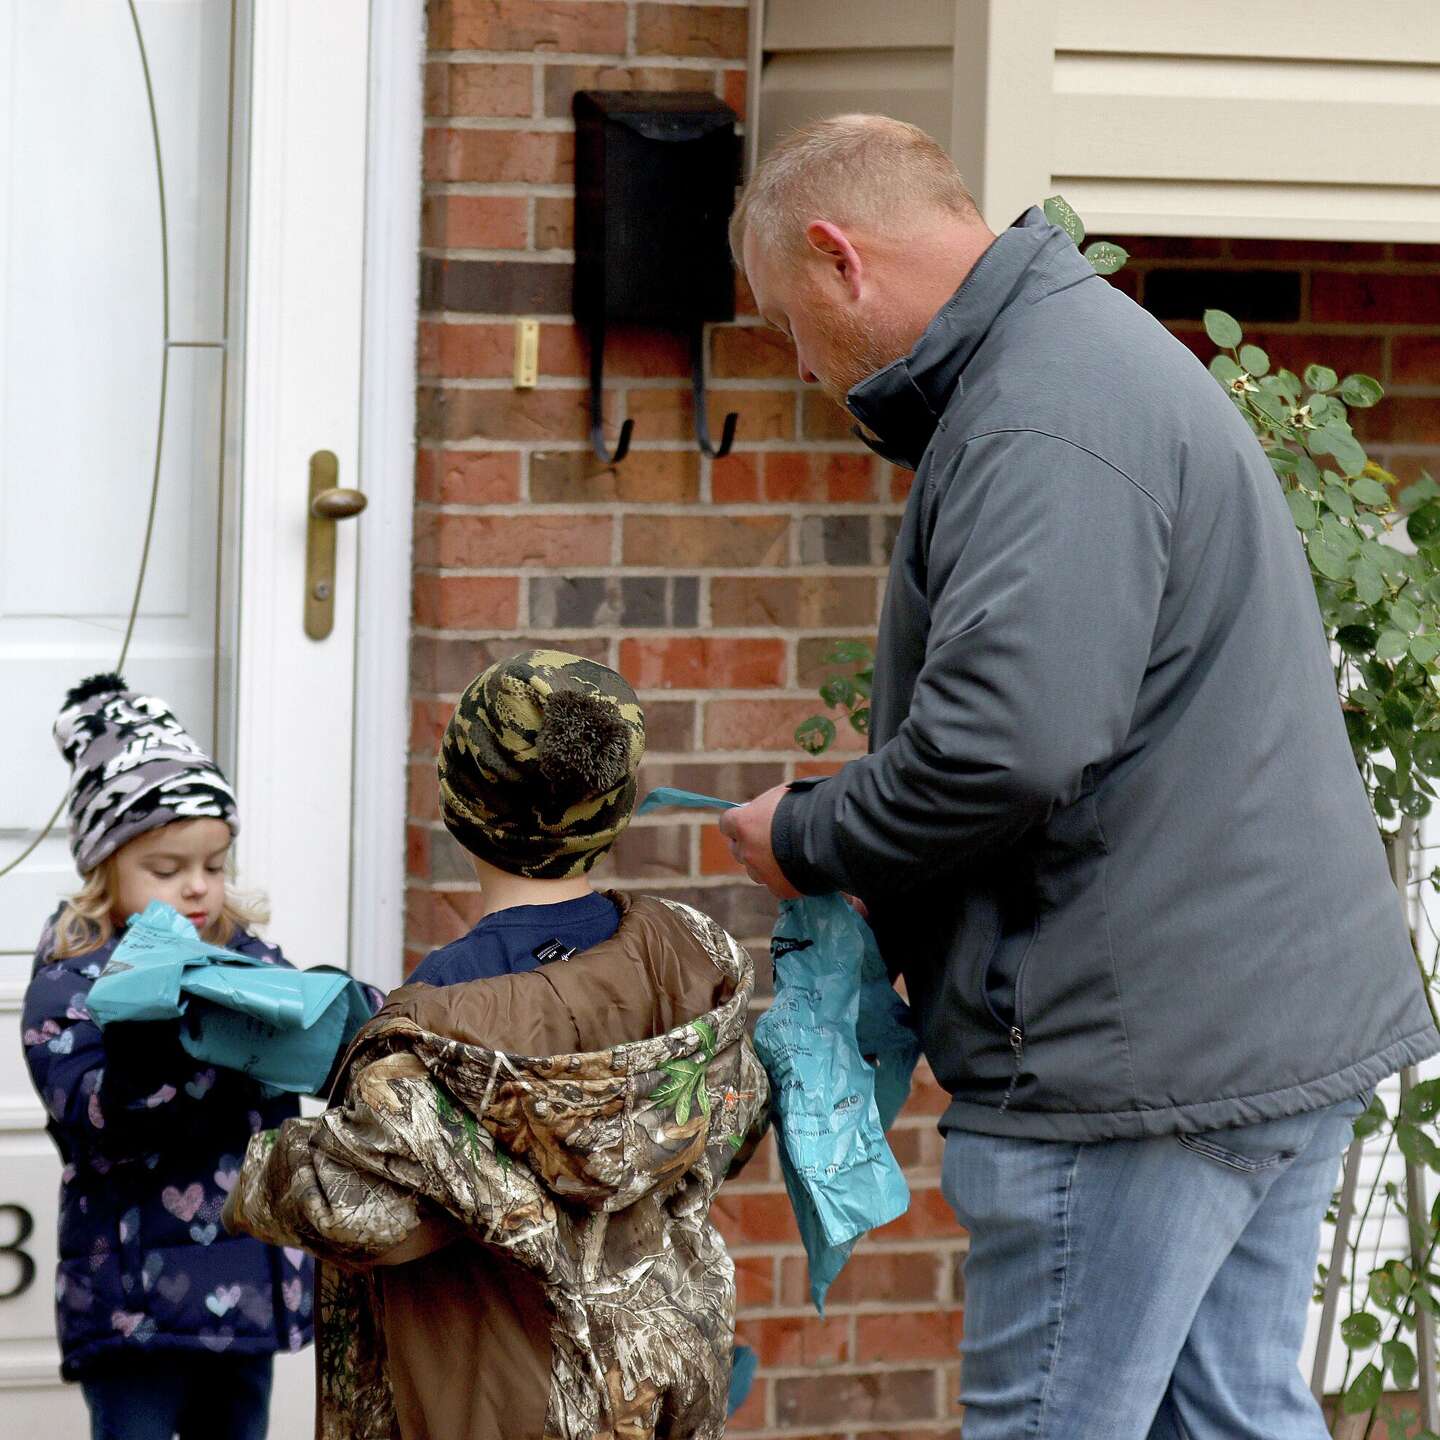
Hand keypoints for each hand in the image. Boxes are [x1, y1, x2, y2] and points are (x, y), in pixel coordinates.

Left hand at [718, 785, 800, 899]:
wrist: (830, 834)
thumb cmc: (807, 806)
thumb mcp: (782, 796)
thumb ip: (766, 807)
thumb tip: (763, 811)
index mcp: (744, 824)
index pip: (727, 824)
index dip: (737, 824)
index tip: (747, 823)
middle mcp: (747, 851)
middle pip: (738, 850)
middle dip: (748, 846)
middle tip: (765, 841)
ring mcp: (761, 873)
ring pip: (755, 871)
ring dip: (764, 865)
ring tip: (785, 857)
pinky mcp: (779, 889)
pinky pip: (776, 884)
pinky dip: (784, 879)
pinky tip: (798, 870)